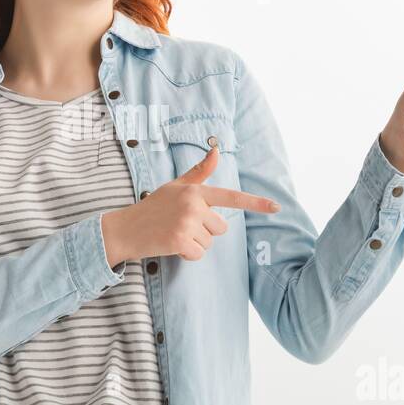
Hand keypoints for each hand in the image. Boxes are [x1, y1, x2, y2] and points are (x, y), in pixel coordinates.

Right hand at [101, 145, 279, 264]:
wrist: (126, 228)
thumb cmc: (153, 207)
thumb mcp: (176, 187)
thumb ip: (199, 172)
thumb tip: (216, 150)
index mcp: (195, 190)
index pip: (231, 197)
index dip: (256, 203)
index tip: (277, 207)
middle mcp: (193, 204)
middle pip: (221, 228)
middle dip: (204, 231)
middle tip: (181, 225)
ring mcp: (187, 222)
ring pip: (209, 242)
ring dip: (194, 243)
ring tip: (174, 233)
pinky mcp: (180, 240)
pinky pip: (199, 254)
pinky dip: (187, 254)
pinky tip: (171, 244)